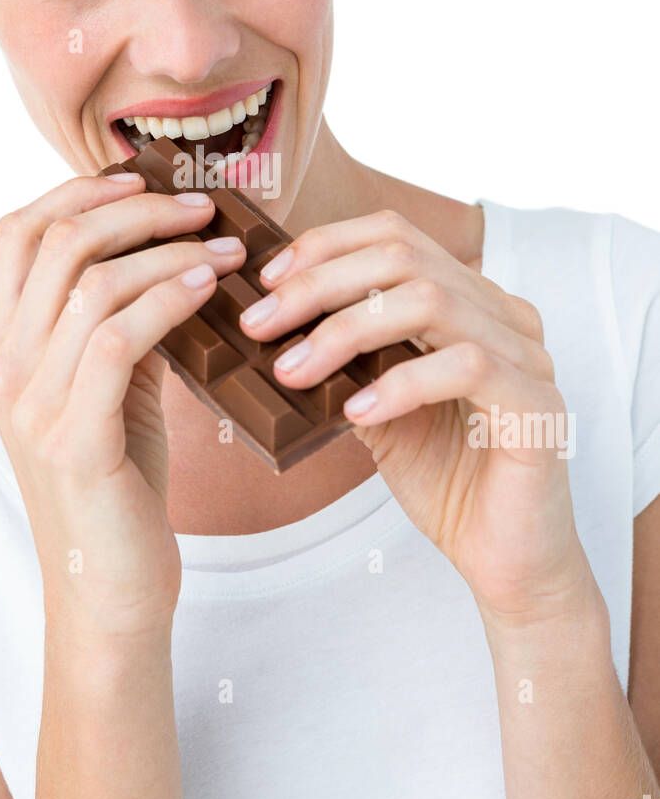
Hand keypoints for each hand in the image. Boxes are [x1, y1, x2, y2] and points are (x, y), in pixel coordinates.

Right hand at [0, 173, 245, 636]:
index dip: (77, 190)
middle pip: (57, 242)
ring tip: (226, 248)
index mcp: (1, 344)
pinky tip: (209, 289)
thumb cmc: (117, 481)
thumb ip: (120, 322)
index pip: (16, 230)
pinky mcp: (75, 439)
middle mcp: (4, 365)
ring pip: (92, 282)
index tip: (143, 179)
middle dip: (137, 209)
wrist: (107, 585)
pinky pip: (120, 339)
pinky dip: (169, 299)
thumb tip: (173, 253)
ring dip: (169, 250)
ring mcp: (33, 403)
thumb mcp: (110, 386)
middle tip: (203, 209)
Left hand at [242, 209, 591, 622]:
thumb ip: (344, 359)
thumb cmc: (443, 480)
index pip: (397, 236)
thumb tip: (270, 322)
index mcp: (470, 301)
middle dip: (320, 284)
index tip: (267, 281)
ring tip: (292, 370)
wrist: (505, 562)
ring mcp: (527, 355)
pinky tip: (355, 411)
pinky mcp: (537, 404)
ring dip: (346, 331)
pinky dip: (400, 383)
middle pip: (406, 258)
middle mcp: (504, 314)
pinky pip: (466, 366)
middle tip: (261, 325)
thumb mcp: (375, 407)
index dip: (326, 246)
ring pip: (431, 301)